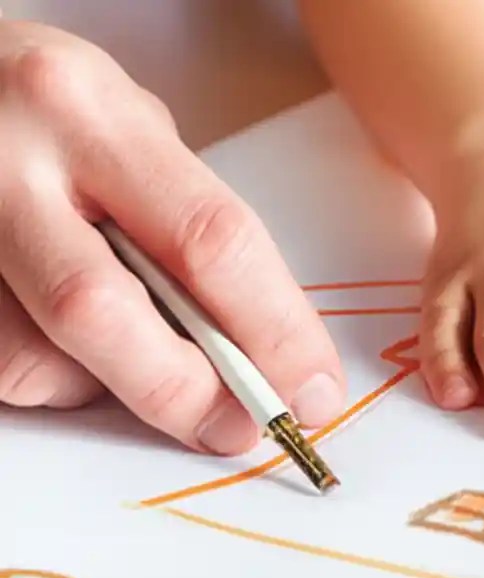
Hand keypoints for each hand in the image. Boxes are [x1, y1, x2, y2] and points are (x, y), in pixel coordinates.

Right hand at [0, 21, 344, 453]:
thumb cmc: (41, 106)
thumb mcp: (123, 125)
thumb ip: (181, 218)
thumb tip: (255, 339)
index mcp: (87, 110)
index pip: (208, 238)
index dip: (274, 329)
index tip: (312, 390)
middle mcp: (6, 161)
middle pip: (104, 311)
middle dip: (188, 389)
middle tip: (240, 426)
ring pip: (35, 359)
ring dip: (105, 383)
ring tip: (129, 350)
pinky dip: (51, 375)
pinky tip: (63, 337)